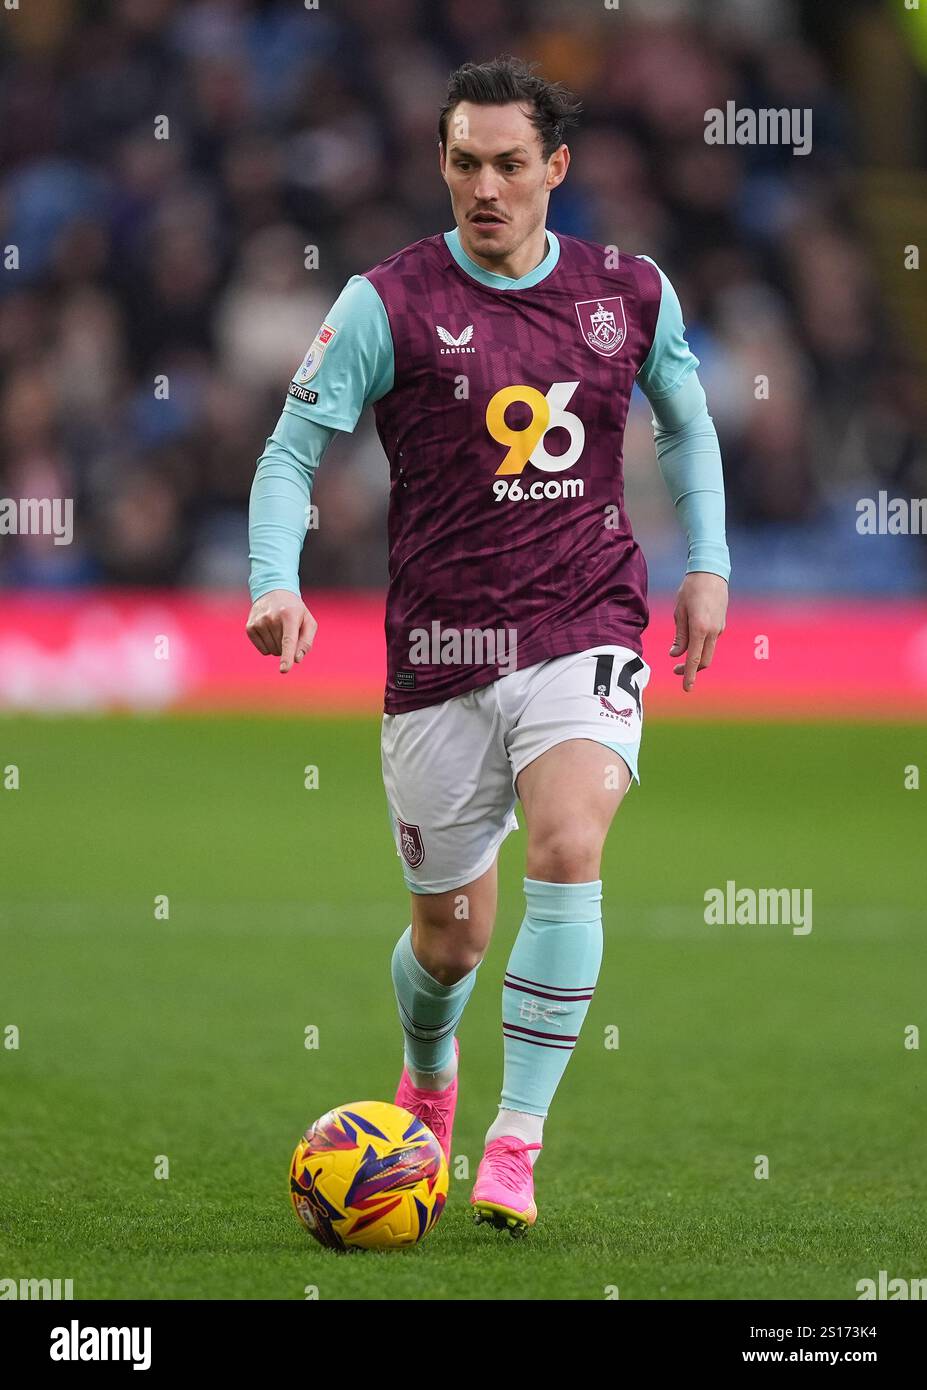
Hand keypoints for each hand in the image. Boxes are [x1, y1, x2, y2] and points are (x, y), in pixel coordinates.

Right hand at [246, 589, 316, 673]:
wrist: (273, 591)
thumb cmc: (295, 610)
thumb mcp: (307, 621)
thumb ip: (306, 641)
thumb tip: (297, 659)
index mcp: (289, 615)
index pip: (288, 640)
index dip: (287, 656)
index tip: (284, 670)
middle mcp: (271, 618)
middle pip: (282, 649)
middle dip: (288, 646)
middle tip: (288, 629)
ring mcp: (258, 622)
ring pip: (273, 651)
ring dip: (279, 646)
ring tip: (279, 629)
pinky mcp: (250, 627)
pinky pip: (263, 650)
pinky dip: (269, 646)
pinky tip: (270, 632)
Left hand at [669, 572, 727, 691]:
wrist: (711, 572)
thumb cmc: (691, 590)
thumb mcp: (679, 612)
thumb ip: (679, 636)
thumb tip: (675, 654)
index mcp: (700, 629)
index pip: (694, 659)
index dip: (689, 675)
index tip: (686, 688)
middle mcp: (713, 631)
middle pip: (704, 660)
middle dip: (691, 669)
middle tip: (675, 670)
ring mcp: (719, 629)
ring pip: (708, 651)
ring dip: (695, 657)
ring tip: (680, 652)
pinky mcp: (721, 624)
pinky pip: (710, 641)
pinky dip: (700, 645)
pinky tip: (691, 636)